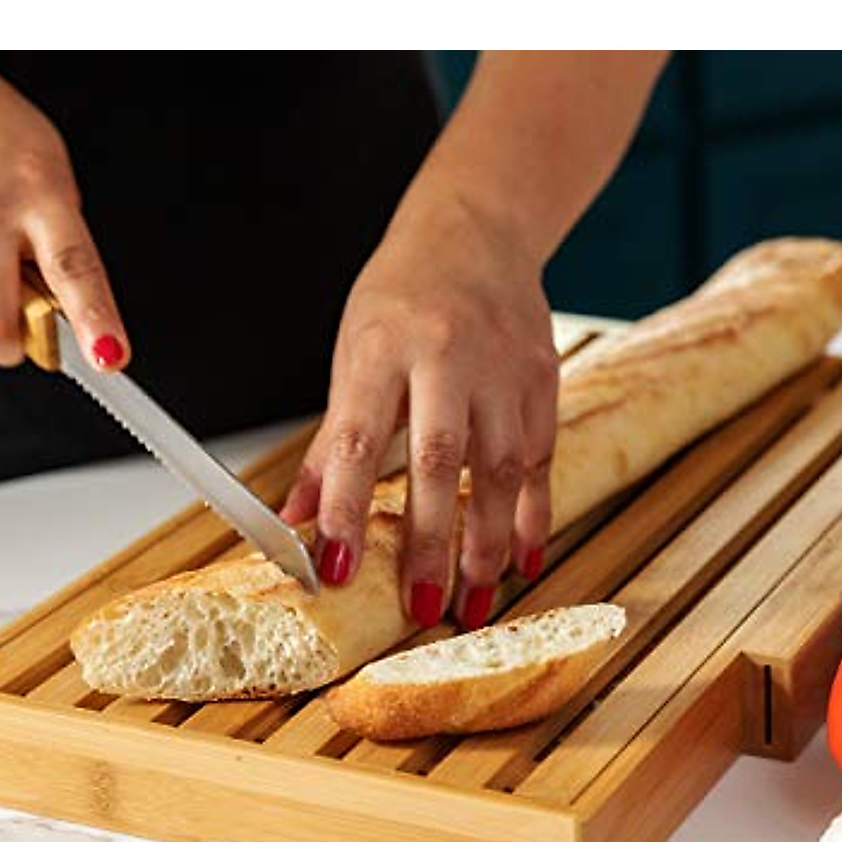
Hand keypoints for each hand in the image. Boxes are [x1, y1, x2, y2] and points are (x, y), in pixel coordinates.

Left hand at [281, 198, 557, 629]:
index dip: (345, 508)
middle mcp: (446, 355)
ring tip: (474, 601)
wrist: (477, 233)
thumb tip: (297, 519)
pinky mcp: (543, 380)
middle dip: (432, 541)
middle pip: (440, 459)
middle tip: (423, 608)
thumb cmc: (403, 298)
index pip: (358, 439)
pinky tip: (523, 560)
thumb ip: (329, 444)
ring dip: (488, 542)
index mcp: (381, 347)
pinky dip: (533, 514)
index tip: (334, 568)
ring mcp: (503, 368)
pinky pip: (540, 458)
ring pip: (500, 467)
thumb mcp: (351, 356)